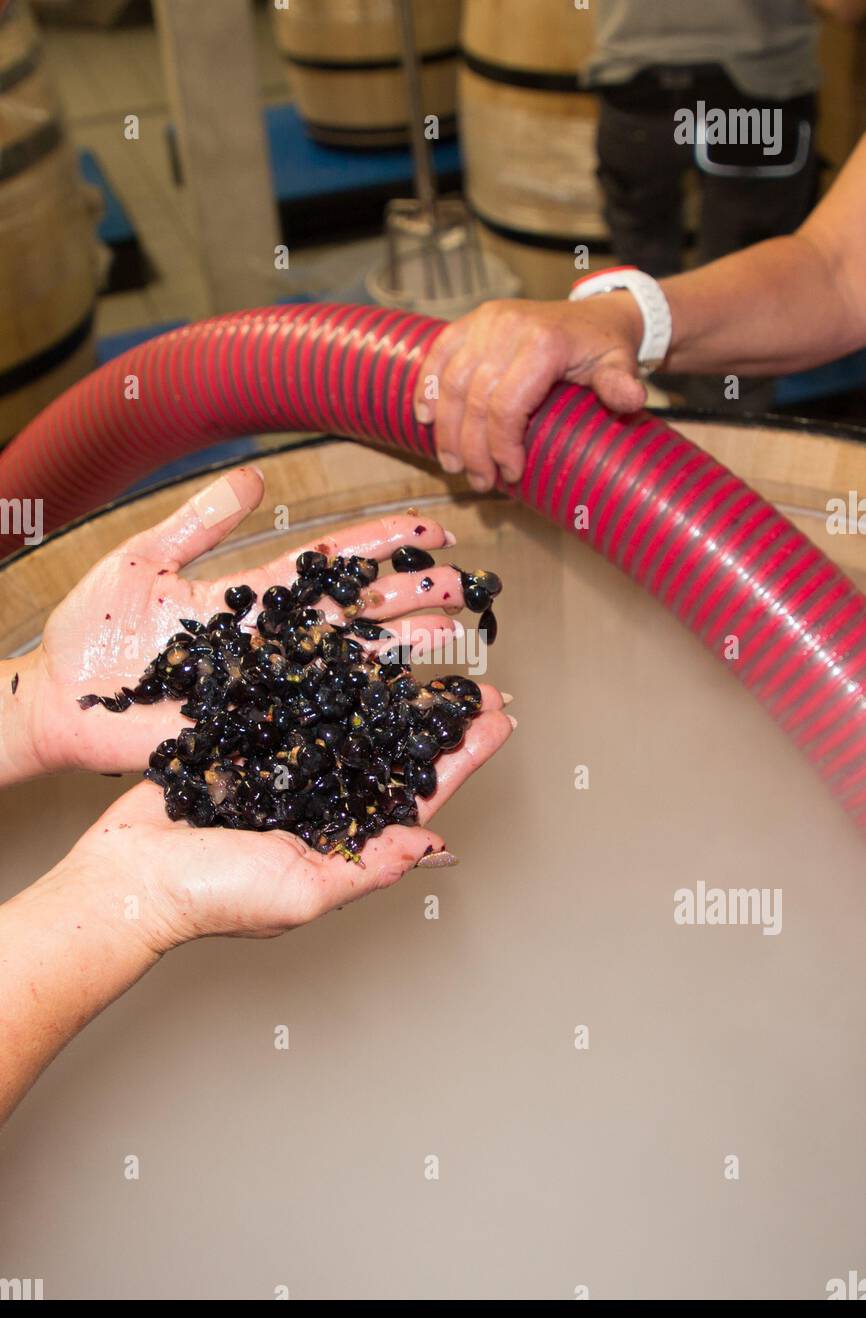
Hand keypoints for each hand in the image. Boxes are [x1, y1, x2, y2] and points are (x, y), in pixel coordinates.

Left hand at [18, 467, 470, 777]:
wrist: (58, 701)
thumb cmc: (92, 633)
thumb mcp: (144, 559)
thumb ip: (200, 522)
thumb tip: (256, 478)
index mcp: (251, 598)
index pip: (330, 564)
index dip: (381, 544)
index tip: (430, 529)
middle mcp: (272, 643)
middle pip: (357, 614)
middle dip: (413, 597)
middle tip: (464, 585)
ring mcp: (268, 687)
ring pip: (351, 665)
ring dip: (405, 649)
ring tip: (456, 633)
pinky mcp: (255, 728)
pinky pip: (317, 720)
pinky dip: (363, 714)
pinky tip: (405, 704)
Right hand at [69, 685, 513, 950]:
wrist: (126, 873)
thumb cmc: (210, 897)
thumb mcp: (301, 890)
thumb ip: (368, 867)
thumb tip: (434, 848)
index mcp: (344, 843)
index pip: (418, 796)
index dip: (461, 760)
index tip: (501, 723)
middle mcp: (321, 805)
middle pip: (394, 753)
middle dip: (438, 721)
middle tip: (480, 684)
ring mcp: (285, 772)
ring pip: (351, 722)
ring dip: (393, 693)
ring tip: (430, 659)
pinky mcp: (247, 743)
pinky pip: (296, 706)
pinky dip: (327, 680)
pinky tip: (355, 654)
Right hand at [413, 294, 645, 491]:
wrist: (595, 314)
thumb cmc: (605, 347)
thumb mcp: (620, 364)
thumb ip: (620, 384)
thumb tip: (631, 399)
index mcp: (543, 343)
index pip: (506, 405)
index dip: (502, 446)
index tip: (511, 474)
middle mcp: (507, 328)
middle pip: (474, 400)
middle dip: (472, 449)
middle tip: (479, 481)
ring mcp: (485, 322)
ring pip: (451, 383)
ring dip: (446, 430)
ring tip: (452, 464)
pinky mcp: (471, 321)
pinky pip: (438, 354)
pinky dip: (427, 387)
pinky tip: (423, 418)